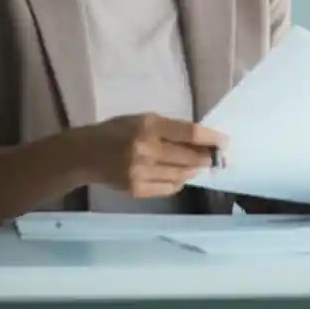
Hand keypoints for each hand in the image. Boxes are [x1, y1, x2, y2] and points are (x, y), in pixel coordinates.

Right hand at [86, 113, 226, 197]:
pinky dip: (179, 182)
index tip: (225, 142)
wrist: (84, 155)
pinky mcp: (137, 189)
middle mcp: (146, 149)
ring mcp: (141, 172)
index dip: (211, 139)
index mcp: (148, 126)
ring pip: (181, 175)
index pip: (189, 134)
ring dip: (194, 171)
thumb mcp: (142, 119)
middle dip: (206, 158)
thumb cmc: (116, 131)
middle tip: (216, 157)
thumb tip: (201, 141)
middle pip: (188, 157)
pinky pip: (168, 188)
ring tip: (199, 166)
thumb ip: (169, 128)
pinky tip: (181, 176)